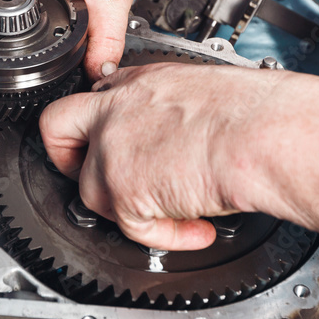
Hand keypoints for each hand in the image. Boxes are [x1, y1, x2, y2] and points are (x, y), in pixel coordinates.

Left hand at [39, 62, 281, 249]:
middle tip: (86, 172)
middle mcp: (116, 112)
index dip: (101, 123)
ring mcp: (113, 151)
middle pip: (58, 128)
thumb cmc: (252, 113)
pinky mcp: (124, 191)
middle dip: (66, 155)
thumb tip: (175, 130)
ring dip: (129, 209)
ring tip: (172, 209)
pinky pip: (132, 228)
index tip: (111, 138)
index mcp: (137, 83)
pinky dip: (167, 235)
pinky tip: (196, 227)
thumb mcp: (201, 89)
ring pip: (92, 191)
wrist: (260, 135)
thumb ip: (170, 106)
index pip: (97, 98)